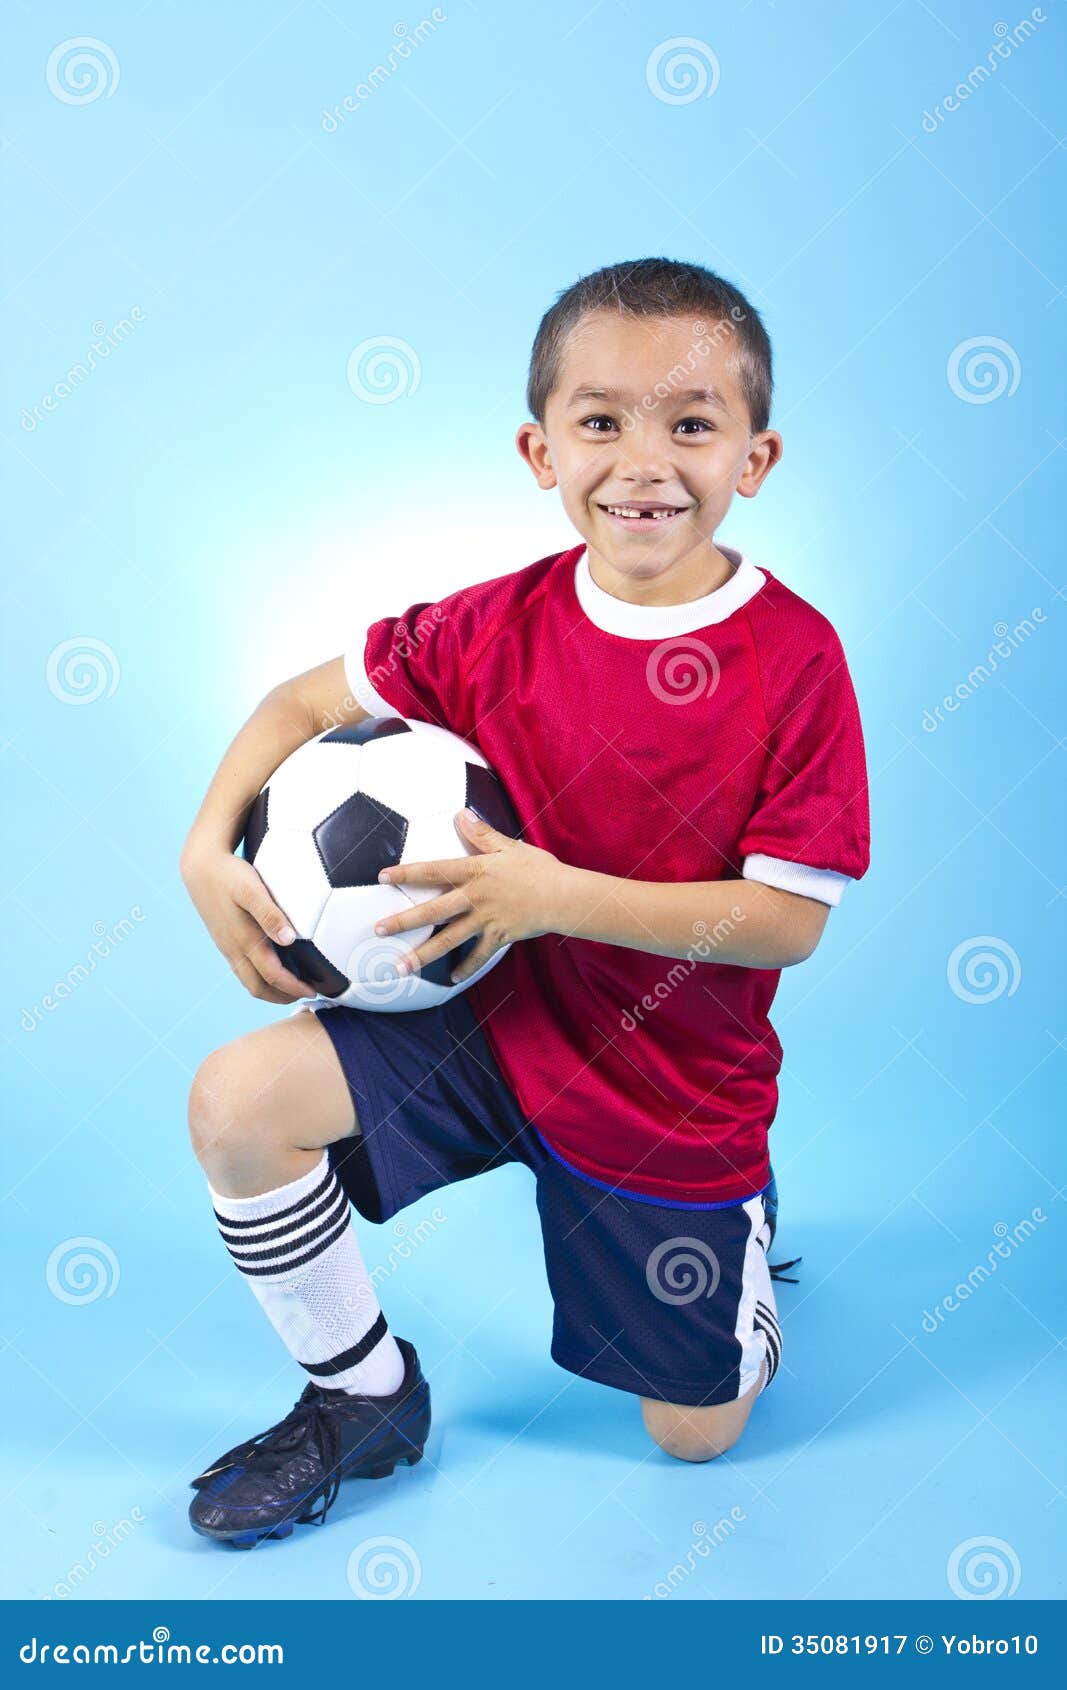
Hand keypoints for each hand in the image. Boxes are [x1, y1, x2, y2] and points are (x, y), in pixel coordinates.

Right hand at [180, 843, 318, 1004]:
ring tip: (293, 986)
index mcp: (243, 939)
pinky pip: (242, 970)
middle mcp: (233, 949)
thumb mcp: (252, 889)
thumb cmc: (229, 875)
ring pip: (248, 981)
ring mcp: (226, 947)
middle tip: (306, 994)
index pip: (272, 976)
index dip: (294, 988)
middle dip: (282, 997)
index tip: (313, 991)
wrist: (200, 866)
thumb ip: (270, 914)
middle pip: (258, 988)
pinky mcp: (224, 941)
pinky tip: (273, 968)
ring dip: (271, 990)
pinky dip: (260, 978)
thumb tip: (289, 939)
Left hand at [373, 808, 565, 982]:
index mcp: (474, 872)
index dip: (407, 873)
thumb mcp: (508, 846)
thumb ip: (482, 833)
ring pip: (448, 939)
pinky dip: (466, 967)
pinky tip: (452, 978)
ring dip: (423, 954)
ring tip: (401, 966)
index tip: (382, 877)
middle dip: (403, 921)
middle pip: (433, 911)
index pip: (433, 871)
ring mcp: (484, 920)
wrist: (563, 896)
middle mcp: (474, 897)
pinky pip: (478, 956)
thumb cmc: (538, 868)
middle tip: (379, 930)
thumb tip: (460, 814)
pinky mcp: (498, 937)